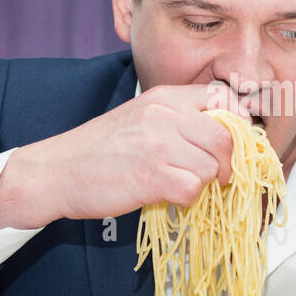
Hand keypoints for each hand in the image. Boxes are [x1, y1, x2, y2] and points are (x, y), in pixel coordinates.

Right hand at [0, 82, 254, 228]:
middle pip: (227, 136)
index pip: (224, 98)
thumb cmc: (100, 149)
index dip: (239, 123)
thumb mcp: (141, 117)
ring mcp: (158, 144)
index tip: (232, 145)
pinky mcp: (151, 175)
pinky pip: (193, 190)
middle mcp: (164, 114)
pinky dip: (185, 199)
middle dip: (228, 162)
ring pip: (213, 166)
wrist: (55, 172)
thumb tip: (228, 137)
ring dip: (203, 183)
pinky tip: (165, 196)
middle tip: (216, 176)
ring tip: (178, 184)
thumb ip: (180, 119)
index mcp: (164, 96)